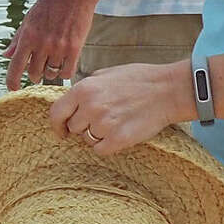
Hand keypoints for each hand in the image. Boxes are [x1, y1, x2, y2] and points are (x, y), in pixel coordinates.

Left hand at [4, 0, 102, 89]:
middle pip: (33, 73)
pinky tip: (63, 66)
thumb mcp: (29, 19)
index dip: (12, 81)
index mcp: (28, 36)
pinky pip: (67, 71)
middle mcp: (42, 44)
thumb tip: (5, 55)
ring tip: (51, 63)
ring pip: (50, 74)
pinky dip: (63, 72)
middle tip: (36, 70)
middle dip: (33, 75)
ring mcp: (59, 47)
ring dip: (49, 72)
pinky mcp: (75, 48)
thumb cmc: (50, 2)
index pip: (15, 66)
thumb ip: (17, 39)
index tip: (13, 88)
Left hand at [47, 62, 192, 153]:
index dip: (56, 125)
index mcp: (84, 88)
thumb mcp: (105, 74)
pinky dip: (107, 146)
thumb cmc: (138, 80)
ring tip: (115, 122)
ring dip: (97, 135)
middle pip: (73, 128)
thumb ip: (85, 87)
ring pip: (87, 139)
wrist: (167, 90)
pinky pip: (100, 150)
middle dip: (83, 125)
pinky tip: (119, 134)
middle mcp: (91, 106)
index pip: (56, 113)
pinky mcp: (118, 139)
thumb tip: (70, 102)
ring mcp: (104, 124)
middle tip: (102, 119)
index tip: (61, 131)